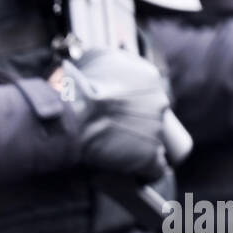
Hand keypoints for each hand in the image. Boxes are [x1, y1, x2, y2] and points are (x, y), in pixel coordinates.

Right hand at [62, 47, 172, 180]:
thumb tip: (105, 65)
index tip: (125, 114)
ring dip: (141, 148)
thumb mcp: (94, 59)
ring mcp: (156, 130)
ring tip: (123, 154)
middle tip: (121, 133)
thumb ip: (108, 59)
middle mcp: (159, 101)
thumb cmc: (77, 89)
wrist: (73, 115)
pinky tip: (137, 173)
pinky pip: (156, 168)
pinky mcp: (150, 155)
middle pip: (156, 118)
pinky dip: (147, 172)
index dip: (138, 106)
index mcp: (149, 77)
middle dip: (142, 125)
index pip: (152, 94)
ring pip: (156, 143)